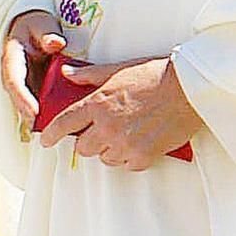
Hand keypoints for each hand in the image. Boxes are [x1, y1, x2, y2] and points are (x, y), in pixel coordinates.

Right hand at [0, 10, 65, 122]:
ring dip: (39, 120)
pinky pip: (40, 105)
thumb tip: (55, 43)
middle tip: (44, 131)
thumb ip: (46, 34)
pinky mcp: (35, 90)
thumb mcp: (40, 24)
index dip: (23, 99)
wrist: (34, 30)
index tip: (33, 112)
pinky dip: (49, 115)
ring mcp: (25, 85)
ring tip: (55, 133)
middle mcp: (15, 76)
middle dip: (30, 116)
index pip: (14, 81)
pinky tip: (64, 126)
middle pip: (20, 100)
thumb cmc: (36, 27)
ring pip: (28, 106)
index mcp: (13, 60)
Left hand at [40, 55, 202, 169]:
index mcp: (97, 104)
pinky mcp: (144, 156)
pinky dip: (131, 157)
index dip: (51, 134)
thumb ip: (90, 76)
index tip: (46, 141)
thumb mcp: (119, 70)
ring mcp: (125, 144)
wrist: (189, 88)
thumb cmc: (155, 75)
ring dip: (110, 150)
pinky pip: (128, 165)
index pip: (64, 124)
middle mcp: (107, 127)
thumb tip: (66, 73)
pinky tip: (140, 143)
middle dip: (88, 141)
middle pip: (83, 148)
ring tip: (125, 135)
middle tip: (101, 132)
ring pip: (105, 159)